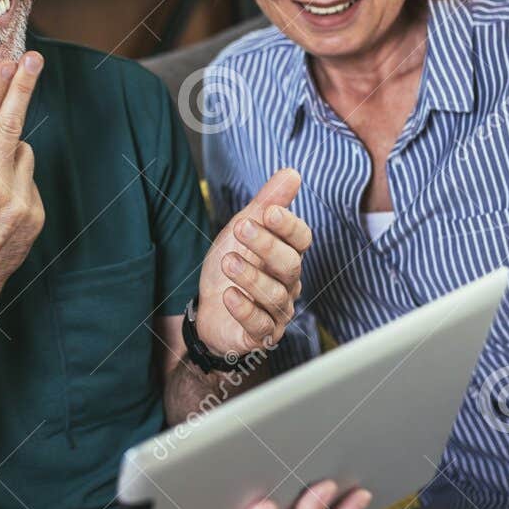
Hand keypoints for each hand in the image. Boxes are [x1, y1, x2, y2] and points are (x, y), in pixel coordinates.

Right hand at [0, 53, 45, 304]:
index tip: (6, 65)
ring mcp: (18, 203)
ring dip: (11, 154)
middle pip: (11, 127)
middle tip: (33, 60)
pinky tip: (2, 205)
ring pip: (23, 152)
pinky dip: (18, 181)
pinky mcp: (35, 214)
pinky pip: (29, 179)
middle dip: (22, 89)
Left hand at [195, 168, 312, 358]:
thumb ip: (267, 203)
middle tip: (241, 229)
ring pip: (274, 295)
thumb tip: (291, 173)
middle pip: (291, 265)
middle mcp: (288, 283)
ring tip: (227, 262)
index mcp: (287, 254)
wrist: (207, 309)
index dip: (288, 225)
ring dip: (249, 276)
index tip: (267, 211)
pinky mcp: (262, 335)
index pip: (301, 239)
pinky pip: (261, 325)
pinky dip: (244, 309)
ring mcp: (277, 311)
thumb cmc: (231, 266)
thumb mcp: (242, 229)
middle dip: (266, 246)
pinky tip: (229, 296)